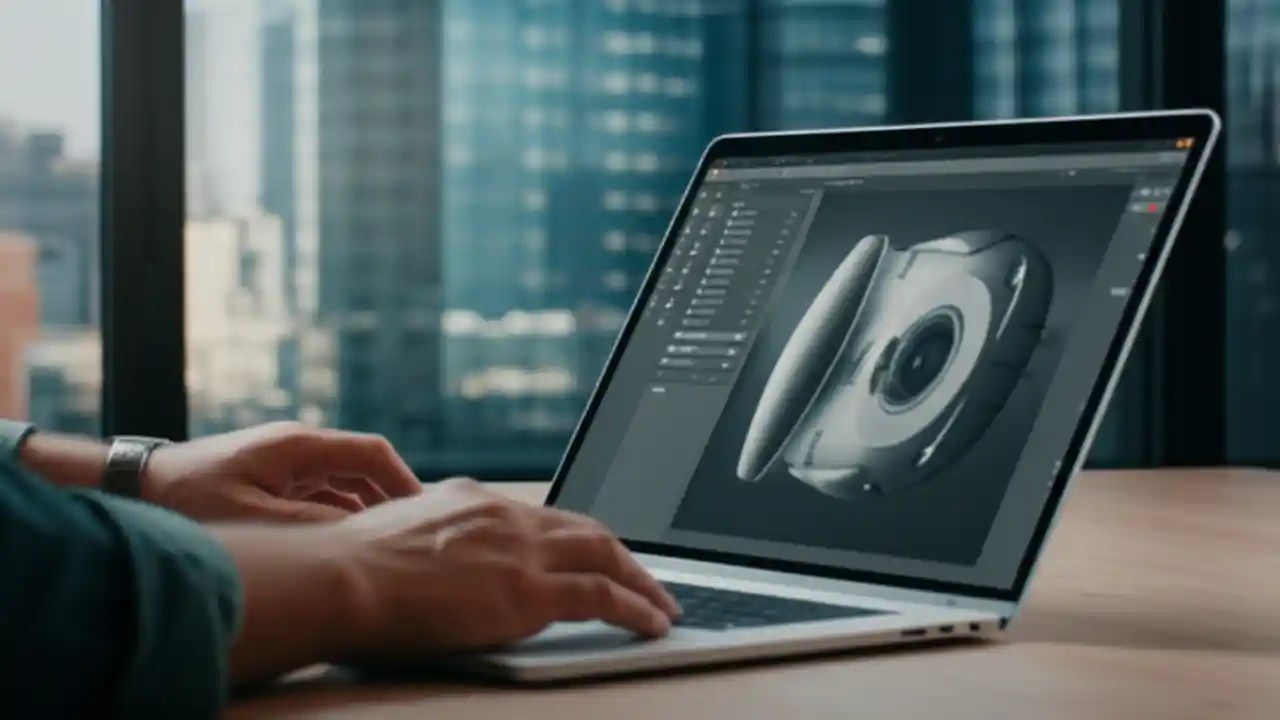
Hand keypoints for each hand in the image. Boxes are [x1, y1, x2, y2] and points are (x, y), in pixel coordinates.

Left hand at [142, 422, 420, 521]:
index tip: (423, 516)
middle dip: (392, 500)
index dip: (405, 483)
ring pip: (346, 483)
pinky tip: (348, 546)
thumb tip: (362, 533)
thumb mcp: (255, 518)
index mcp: (299, 445)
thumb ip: (313, 523)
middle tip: (413, 538)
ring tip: (387, 546)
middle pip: (365, 468)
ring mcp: (286, 462)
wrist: (134, 488)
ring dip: (368, 511)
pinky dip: (342, 515)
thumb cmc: (188, 502)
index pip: (373, 453)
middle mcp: (298, 447)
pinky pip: (324, 493)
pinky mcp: (274, 479)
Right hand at [332, 478, 681, 657]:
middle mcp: (504, 515)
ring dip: (642, 582)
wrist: (340, 577)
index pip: (540, 516)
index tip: (590, 553)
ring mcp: (520, 549)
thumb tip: (430, 571)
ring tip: (662, 605)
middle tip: (646, 578)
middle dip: (622, 555)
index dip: (573, 538)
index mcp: (471, 500)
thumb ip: (427, 548)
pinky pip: (603, 596)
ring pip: (605, 555)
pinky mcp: (529, 590)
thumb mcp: (392, 540)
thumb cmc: (347, 571)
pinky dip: (636, 608)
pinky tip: (652, 623)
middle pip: (585, 529)